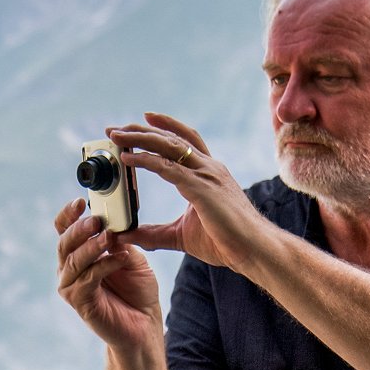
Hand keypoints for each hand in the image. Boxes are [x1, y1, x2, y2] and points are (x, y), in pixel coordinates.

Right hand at [54, 197, 162, 348]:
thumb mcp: (132, 258)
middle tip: (96, 220)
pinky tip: (121, 259)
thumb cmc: (137, 291)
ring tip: (109, 237)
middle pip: (64, 242)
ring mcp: (71, 285)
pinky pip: (87, 278)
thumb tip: (111, 225)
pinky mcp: (79, 301)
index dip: (68, 215)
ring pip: (73, 259)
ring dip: (92, 246)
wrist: (144, 326)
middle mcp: (70, 268)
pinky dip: (104, 265)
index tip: (80, 202)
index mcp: (79, 253)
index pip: (64, 230)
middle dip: (80, 229)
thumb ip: (120, 242)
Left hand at [108, 112, 269, 274]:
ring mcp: (206, 175)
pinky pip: (167, 168)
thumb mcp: (181, 235)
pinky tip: (128, 158)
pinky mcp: (201, 188)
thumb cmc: (226, 241)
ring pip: (167, 146)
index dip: (165, 127)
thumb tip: (128, 235)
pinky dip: (145, 160)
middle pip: (171, 138)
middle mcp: (208, 168)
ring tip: (116, 136)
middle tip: (115, 129)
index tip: (144, 118)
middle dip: (141, 130)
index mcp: (208, 173)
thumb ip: (154, 234)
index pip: (185, 140)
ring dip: (139, 138)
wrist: (254, 251)